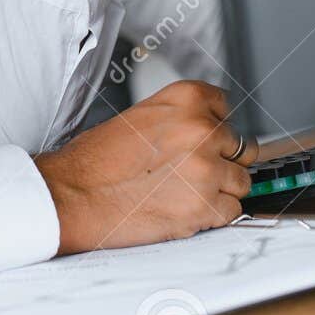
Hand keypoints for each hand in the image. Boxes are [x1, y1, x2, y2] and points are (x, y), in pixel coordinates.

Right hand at [34, 80, 257, 254]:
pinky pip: (231, 210)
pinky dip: (214, 215)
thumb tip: (211, 134)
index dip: (215, 126)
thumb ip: (181, 119)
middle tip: (191, 171)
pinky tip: (185, 209)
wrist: (73, 195)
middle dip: (221, 160)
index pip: (226, 107)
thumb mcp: (142, 117)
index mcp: (186, 99)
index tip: (206, 139)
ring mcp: (207, 169)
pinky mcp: (205, 206)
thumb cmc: (96, 160)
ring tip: (185, 192)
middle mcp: (202, 129)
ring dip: (220, 189)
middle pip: (239, 147)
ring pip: (241, 181)